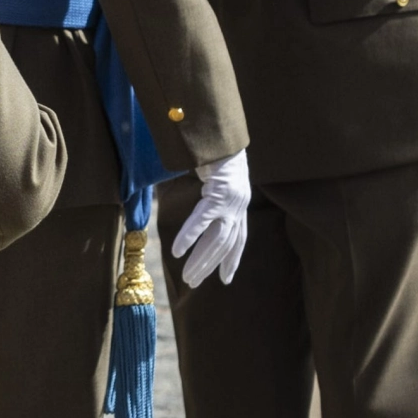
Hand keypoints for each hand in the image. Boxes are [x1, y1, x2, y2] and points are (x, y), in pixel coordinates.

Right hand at [168, 148, 250, 286]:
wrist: (223, 135)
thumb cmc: (217, 155)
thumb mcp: (219, 178)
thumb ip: (215, 192)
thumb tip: (205, 194)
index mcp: (239, 206)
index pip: (238, 240)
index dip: (232, 260)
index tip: (226, 279)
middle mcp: (238, 208)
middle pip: (224, 245)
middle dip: (210, 266)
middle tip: (194, 283)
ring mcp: (229, 203)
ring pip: (215, 240)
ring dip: (200, 260)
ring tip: (187, 276)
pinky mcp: (217, 196)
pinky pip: (201, 222)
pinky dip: (189, 237)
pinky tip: (177, 252)